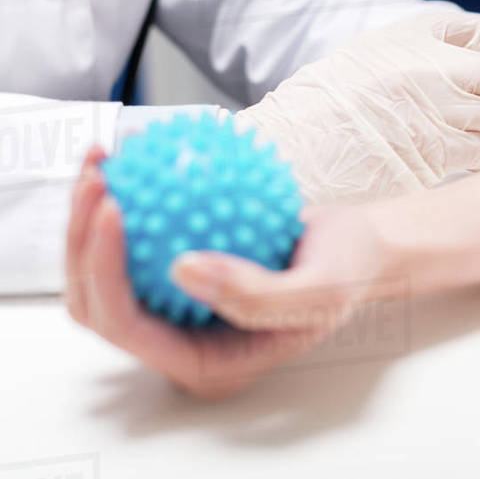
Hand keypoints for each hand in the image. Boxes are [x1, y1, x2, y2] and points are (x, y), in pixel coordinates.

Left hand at [65, 147, 397, 397]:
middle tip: (98, 178)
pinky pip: (136, 240)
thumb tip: (182, 270)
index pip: (128, 326)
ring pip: (106, 269)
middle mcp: (177, 342)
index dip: (104, 270)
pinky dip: (128, 197)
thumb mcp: (321, 288)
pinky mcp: (175, 277)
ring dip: (90, 215)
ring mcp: (173, 311)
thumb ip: (257, 293)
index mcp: (201, 364)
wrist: (361, 249)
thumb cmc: (349, 272)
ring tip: (102, 160)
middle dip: (79, 240)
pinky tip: (131, 153)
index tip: (114, 207)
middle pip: (98, 300)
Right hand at [236, 11, 479, 204]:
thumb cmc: (322, 104)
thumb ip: (414, 48)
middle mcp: (429, 69)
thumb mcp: (365, 53)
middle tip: (473, 105)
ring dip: (479, 128)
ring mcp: (437, 111)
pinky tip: (450, 155)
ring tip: (450, 133)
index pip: (475, 31)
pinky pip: (479, 152)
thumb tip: (466, 49)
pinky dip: (473, 155)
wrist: (297, 145)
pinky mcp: (438, 152)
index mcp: (411, 39)